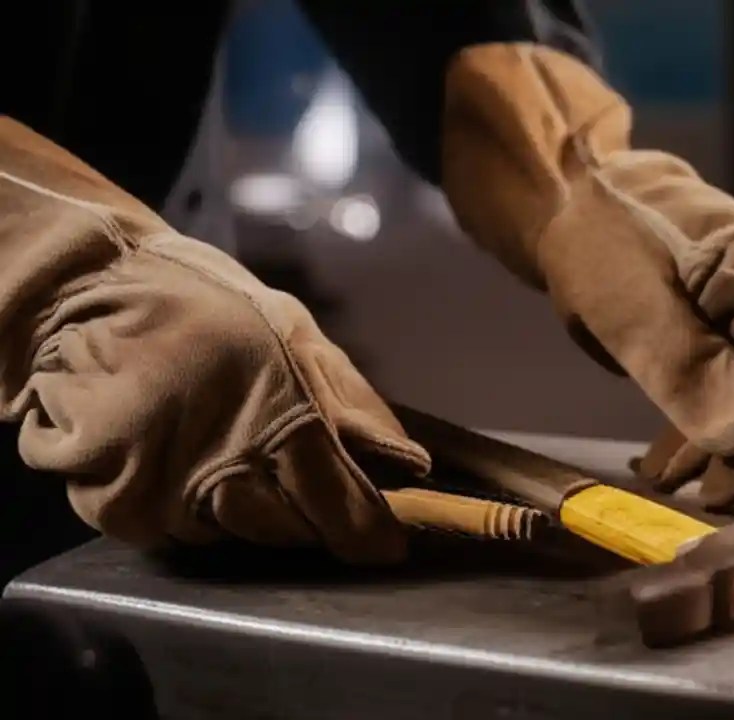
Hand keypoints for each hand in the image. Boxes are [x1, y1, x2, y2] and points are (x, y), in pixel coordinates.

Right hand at [0, 118, 429, 562]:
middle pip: (290, 532)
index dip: (368, 534)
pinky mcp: (118, 509)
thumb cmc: (205, 306)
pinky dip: (189, 511)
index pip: (341, 508)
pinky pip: (176, 535)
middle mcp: (224, 467)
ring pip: (234, 537)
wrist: (89, 291)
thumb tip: (410, 461)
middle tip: (293, 470)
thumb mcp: (298, 334)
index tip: (386, 545)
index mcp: (280, 418)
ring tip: (229, 450)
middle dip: (307, 512)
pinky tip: (183, 461)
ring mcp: (168, 494)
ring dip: (247, 510)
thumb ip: (355, 402)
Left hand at [442, 44, 733, 512]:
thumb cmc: (598, 237)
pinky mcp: (715, 337)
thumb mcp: (629, 302)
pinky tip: (668, 467)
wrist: (571, 197)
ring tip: (685, 492)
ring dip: (728, 450)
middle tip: (723, 506)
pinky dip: (701, 432)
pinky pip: (724, 391)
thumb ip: (685, 362)